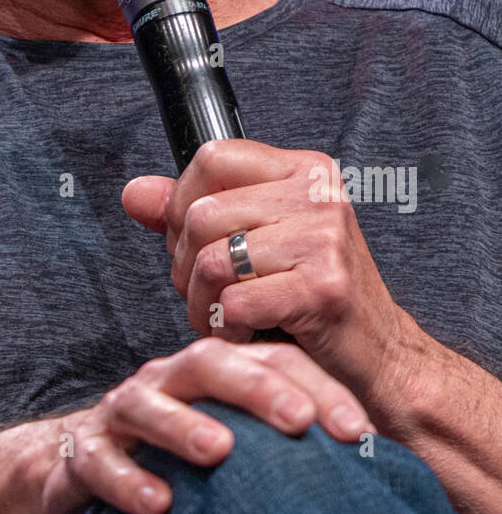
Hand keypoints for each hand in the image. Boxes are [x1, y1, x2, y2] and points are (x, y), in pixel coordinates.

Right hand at [40, 337, 375, 513]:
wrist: (81, 457)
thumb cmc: (175, 445)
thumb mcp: (233, 429)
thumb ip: (282, 432)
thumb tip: (370, 455)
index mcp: (213, 371)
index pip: (269, 360)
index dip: (314, 387)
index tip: (357, 428)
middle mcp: (168, 380)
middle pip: (210, 364)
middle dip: (256, 388)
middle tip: (300, 421)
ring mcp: (124, 412)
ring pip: (148, 405)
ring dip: (184, 425)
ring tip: (220, 450)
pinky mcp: (85, 450)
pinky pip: (100, 461)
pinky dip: (128, 479)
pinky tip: (158, 502)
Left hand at [121, 139, 415, 403]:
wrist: (379, 357)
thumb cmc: (310, 296)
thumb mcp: (254, 241)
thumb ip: (191, 214)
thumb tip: (134, 193)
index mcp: (302, 170)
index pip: (211, 156)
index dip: (181, 202)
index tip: (189, 240)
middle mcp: (317, 195)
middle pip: (201, 214)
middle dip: (184, 265)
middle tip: (204, 294)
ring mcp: (324, 239)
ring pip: (212, 260)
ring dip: (201, 303)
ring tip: (222, 318)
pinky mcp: (323, 288)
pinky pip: (235, 303)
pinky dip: (228, 330)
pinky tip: (247, 335)